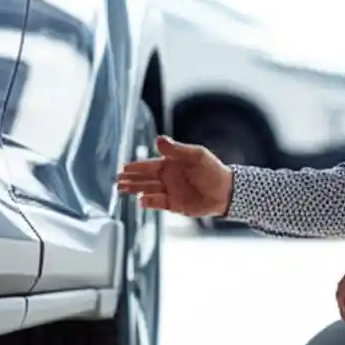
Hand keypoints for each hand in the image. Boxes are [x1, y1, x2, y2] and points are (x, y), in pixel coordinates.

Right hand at [116, 136, 232, 216]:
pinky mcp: (176, 205)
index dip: (136, 166)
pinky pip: (159, 203)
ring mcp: (171, 192)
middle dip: (131, 179)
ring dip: (136, 190)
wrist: (227, 191)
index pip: (149, 165)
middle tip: (117, 180)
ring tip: (122, 189)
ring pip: (148, 190)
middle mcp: (168, 178)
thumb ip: (177, 149)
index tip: (124, 167)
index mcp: (171, 164)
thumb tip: (158, 139)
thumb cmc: (213, 170)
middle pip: (145, 178)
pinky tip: (141, 200)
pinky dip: (150, 202)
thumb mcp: (196, 155)